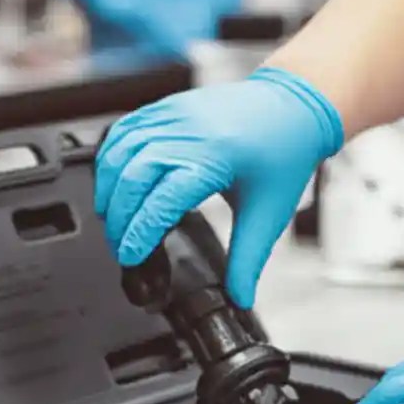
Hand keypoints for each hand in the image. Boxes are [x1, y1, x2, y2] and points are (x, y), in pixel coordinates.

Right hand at [95, 67, 342, 307]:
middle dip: (119, 216)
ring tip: (112, 218)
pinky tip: (113, 181)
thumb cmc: (285, 153)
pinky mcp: (168, 106)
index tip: (131, 256)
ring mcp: (175, 114)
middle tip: (121, 245)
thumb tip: (240, 298)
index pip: (162, 199)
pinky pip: (124, 129)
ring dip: (108, 187)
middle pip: (132, 176)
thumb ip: (248, 260)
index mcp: (215, 158)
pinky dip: (111, 157)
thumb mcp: (268, 213)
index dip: (140, 231)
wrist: (295, 106)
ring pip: (120, 151)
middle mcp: (189, 132)